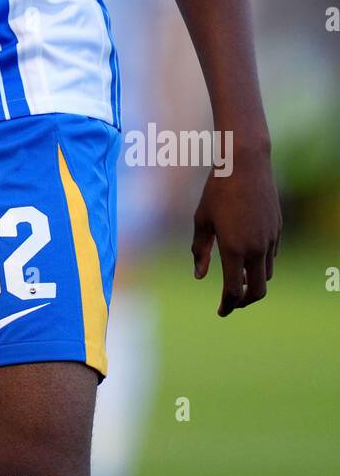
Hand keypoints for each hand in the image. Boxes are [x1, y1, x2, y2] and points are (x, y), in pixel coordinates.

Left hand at [191, 146, 281, 314]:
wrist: (246, 164)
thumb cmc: (217, 190)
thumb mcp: (202, 219)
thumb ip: (199, 250)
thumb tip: (199, 276)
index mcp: (234, 249)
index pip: (234, 290)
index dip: (227, 305)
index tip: (221, 311)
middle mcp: (256, 248)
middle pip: (258, 291)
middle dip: (245, 301)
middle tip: (232, 302)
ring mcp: (270, 239)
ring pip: (267, 273)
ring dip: (254, 282)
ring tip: (239, 279)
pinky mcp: (277, 229)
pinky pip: (272, 255)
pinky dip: (261, 263)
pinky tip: (248, 256)